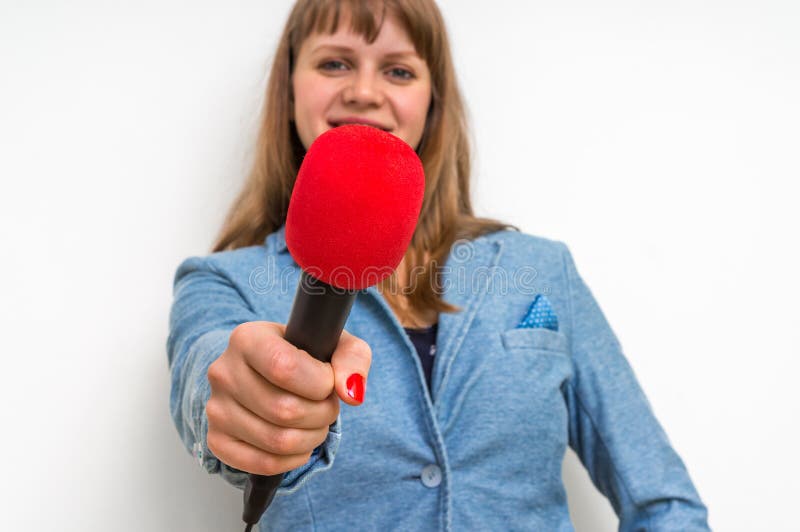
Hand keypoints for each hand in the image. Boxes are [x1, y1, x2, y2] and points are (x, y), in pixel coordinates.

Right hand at [205, 321, 371, 475]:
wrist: (266, 372)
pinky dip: (292, 460)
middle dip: (321, 414)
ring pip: (276, 441)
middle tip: (327, 406)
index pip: (285, 367)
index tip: (328, 381)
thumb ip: (352, 359)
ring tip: (316, 423)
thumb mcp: (334, 344)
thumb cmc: (304, 355)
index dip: (319, 383)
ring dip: (311, 438)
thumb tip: (351, 393)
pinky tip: (299, 444)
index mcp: (247, 338)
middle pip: (284, 410)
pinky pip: (261, 464)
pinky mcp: (217, 440)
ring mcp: (216, 408)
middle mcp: (224, 372)